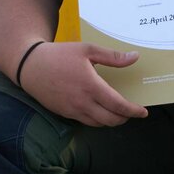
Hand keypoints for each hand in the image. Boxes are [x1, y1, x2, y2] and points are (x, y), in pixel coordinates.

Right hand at [19, 42, 148, 126]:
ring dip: (111, 120)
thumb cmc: (59, 55)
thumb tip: (135, 57)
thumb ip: (113, 56)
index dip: (133, 111)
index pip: (118, 105)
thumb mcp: (87, 50)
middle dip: (125, 118)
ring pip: (98, 124)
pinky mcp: (63, 113)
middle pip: (110, 120)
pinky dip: (97, 120)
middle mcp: (82, 102)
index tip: (143, 111)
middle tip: (132, 112)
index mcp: (91, 86)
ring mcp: (72, 110)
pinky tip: (100, 111)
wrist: (30, 66)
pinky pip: (85, 122)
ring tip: (118, 112)